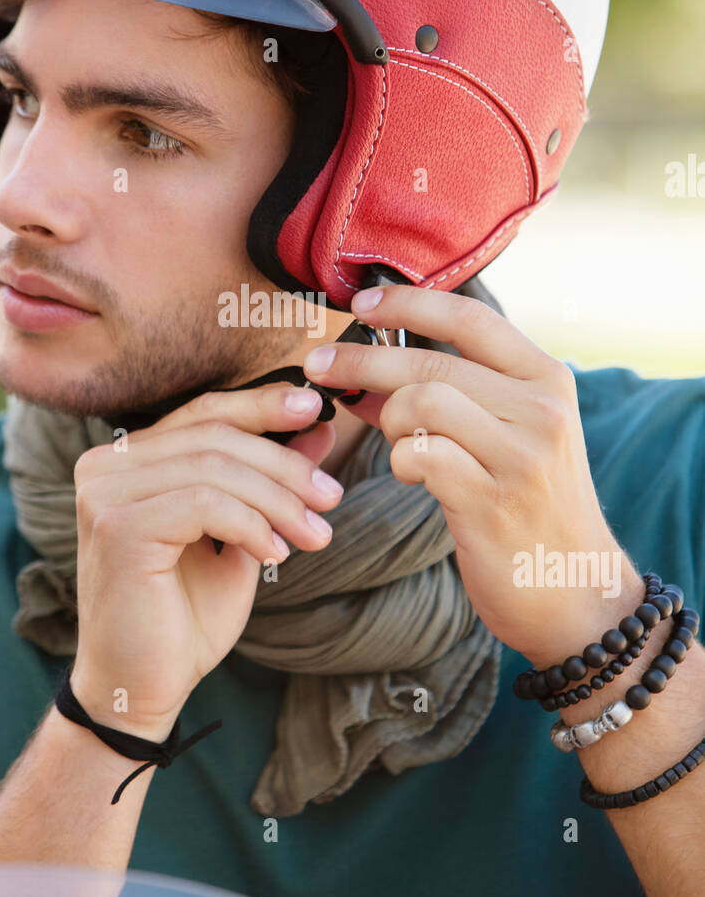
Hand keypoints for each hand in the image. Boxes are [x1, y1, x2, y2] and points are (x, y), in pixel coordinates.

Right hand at [69, 384, 343, 730]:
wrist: (141, 688)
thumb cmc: (183, 618)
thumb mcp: (241, 536)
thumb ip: (268, 482)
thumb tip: (319, 429)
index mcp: (127, 461)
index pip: (204, 413)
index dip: (262, 405)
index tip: (317, 410)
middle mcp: (106, 467)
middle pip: (214, 435)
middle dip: (284, 465)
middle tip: (331, 498)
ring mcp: (105, 494)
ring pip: (215, 466)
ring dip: (278, 500)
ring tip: (315, 536)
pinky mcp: (117, 527)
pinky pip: (205, 503)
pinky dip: (253, 525)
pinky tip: (276, 556)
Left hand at [303, 284, 640, 664]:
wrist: (578, 593)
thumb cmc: (531, 507)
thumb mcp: (512, 436)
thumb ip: (453, 395)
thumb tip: (364, 368)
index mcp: (547, 379)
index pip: (469, 317)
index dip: (407, 303)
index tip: (361, 303)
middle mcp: (541, 410)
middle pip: (431, 362)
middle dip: (361, 359)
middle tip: (318, 366)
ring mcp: (520, 457)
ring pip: (422, 402)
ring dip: (387, 418)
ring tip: (394, 440)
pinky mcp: (493, 502)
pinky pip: (421, 456)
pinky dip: (400, 459)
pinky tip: (411, 474)